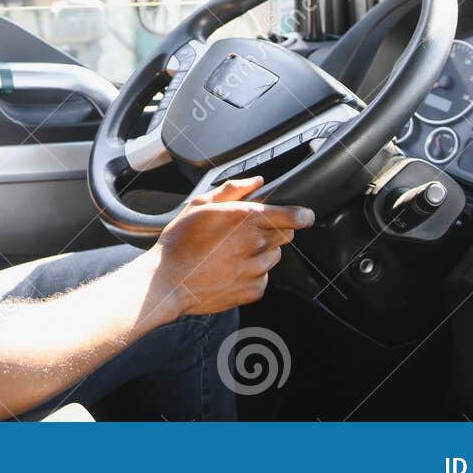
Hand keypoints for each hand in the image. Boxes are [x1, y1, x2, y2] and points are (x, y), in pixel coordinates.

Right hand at [146, 177, 313, 317]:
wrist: (167, 281)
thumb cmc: (179, 242)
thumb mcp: (199, 205)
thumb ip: (232, 190)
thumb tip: (257, 181)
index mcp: (245, 219)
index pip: (292, 216)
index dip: (302, 215)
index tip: (304, 215)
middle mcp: (255, 244)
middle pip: (286, 235)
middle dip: (274, 230)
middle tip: (249, 232)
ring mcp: (255, 270)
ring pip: (275, 256)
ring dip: (263, 252)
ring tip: (235, 252)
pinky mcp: (252, 290)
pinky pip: (264, 278)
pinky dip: (254, 273)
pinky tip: (231, 269)